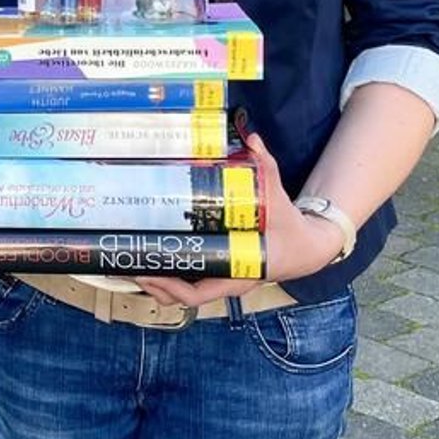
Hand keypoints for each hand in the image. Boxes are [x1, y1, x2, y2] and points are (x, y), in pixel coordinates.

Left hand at [130, 132, 344, 307]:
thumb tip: (252, 140)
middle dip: (155, 284)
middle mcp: (227, 283)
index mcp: (238, 273)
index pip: (197, 294)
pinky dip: (172, 276)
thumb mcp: (279, 199)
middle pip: (181, 297)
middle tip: (131, 263)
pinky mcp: (220, 272)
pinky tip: (155, 257)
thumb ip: (265, 168)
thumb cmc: (291, 229)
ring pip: (183, 293)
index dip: (170, 287)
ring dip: (159, 283)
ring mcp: (223, 280)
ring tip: (135, 262)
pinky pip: (191, 282)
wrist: (307, 247)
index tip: (150, 272)